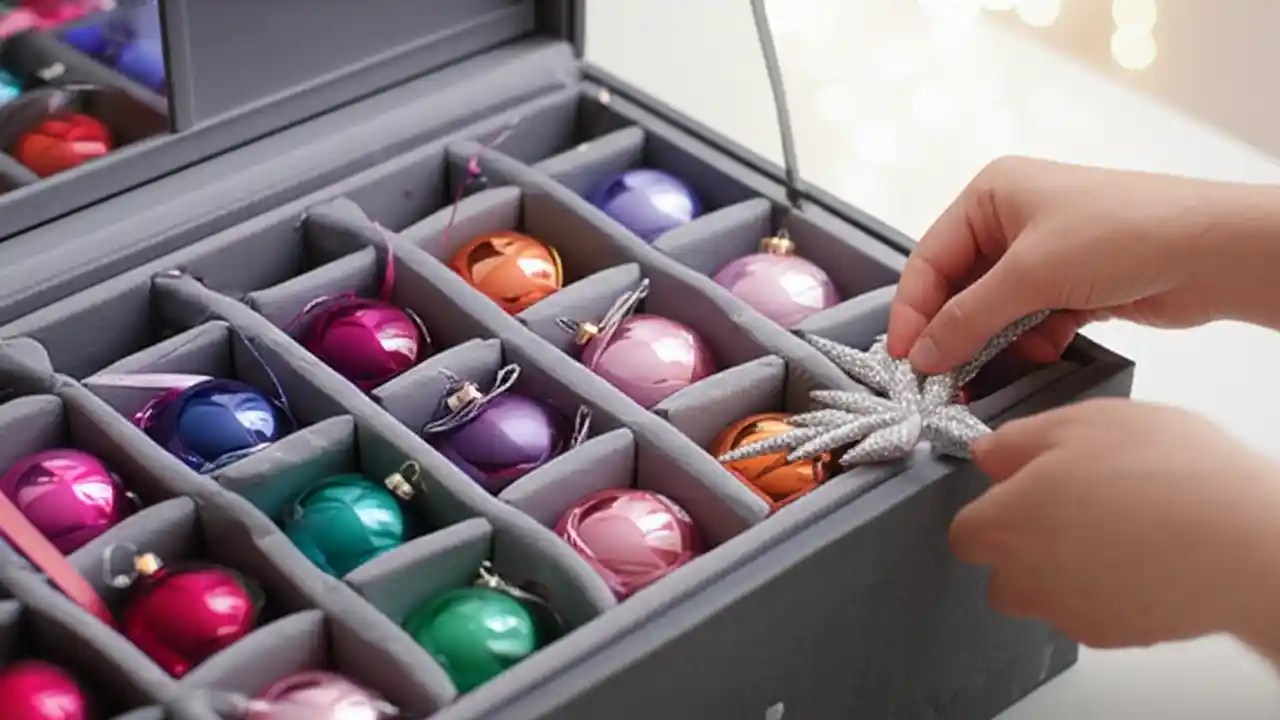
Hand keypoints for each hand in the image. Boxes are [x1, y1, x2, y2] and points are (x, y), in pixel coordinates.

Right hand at [888, 156, 1279, 373]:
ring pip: (993, 312)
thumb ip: (967, 319)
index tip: (905, 358)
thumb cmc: (1121, 235)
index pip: (930, 259)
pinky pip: (1028, 322)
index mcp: (991, 195)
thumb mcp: (1030, 275)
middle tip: (940, 381)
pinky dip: (1030, 343)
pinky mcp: (1070, 286)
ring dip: (993, 345)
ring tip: (990, 376)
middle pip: (959, 289)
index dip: (913, 311)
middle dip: (954, 335)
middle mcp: (1011, 220)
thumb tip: (922, 356)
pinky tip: (1044, 352)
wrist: (1212, 251)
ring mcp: (1042, 254)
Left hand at [951, 398, 1279, 654]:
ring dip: (1064, 567)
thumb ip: (1018, 440)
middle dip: (1024, 544)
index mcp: (1005, 524)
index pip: (965, 531)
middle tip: (1073, 504)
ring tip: (1117, 526)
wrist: (1241, 543)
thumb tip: (986, 453)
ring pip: (1046, 594)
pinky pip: (1090, 611)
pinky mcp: (1113, 635)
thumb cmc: (1166, 474)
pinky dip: (1106, 588)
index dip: (992, 507)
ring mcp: (1068, 613)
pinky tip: (1143, 554)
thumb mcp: (1082, 422)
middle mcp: (1026, 579)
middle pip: (1001, 571)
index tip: (1023, 487)